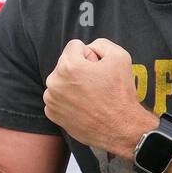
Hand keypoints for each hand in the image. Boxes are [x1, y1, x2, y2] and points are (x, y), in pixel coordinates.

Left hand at [43, 37, 142, 155]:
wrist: (120, 128)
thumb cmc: (120, 93)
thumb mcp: (119, 56)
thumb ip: (100, 44)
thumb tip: (89, 48)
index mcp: (68, 65)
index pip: (75, 46)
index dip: (90, 54)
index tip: (98, 68)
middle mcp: (54, 82)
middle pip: (66, 63)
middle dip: (80, 69)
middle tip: (97, 84)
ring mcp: (51, 99)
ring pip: (61, 81)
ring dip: (72, 84)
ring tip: (91, 96)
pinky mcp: (52, 114)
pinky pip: (58, 98)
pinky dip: (68, 100)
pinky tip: (83, 106)